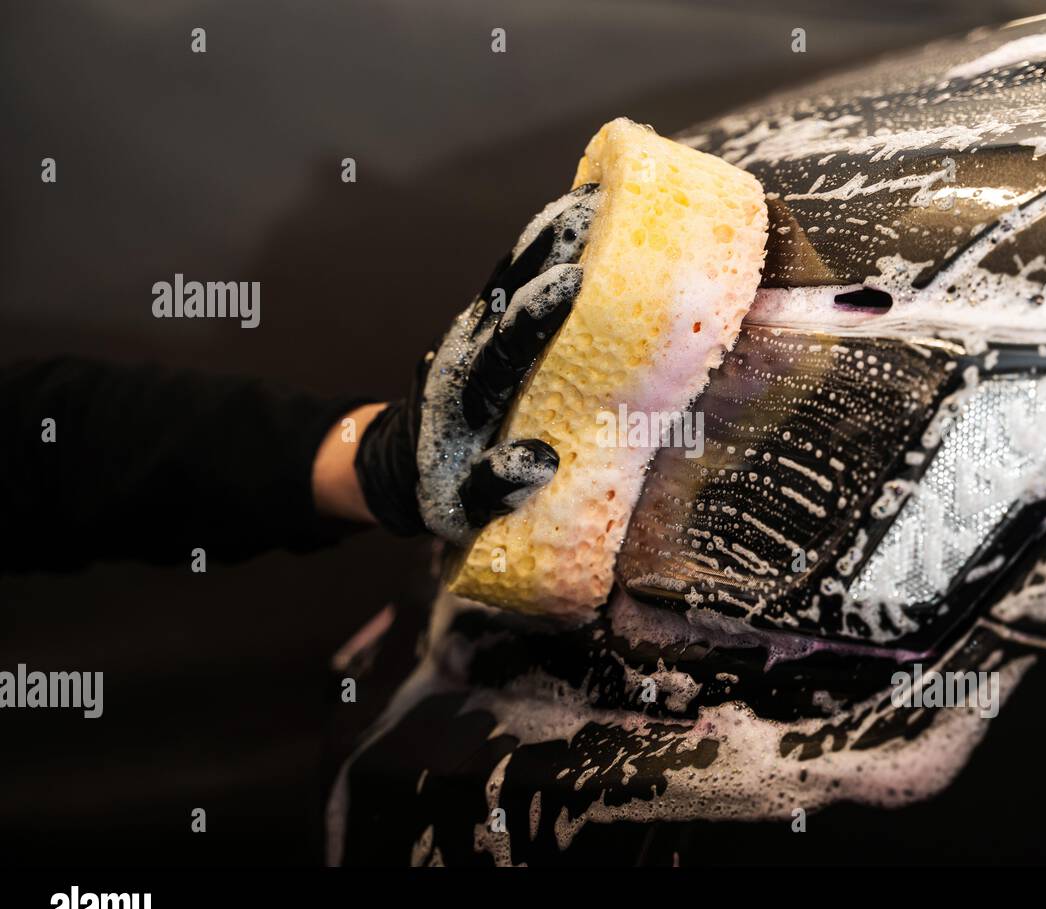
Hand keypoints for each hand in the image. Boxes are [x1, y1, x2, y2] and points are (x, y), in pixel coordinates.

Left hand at [346, 183, 600, 540]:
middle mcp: (467, 354)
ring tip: (589, 199)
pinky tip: (575, 222)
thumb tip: (537, 462)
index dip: (534, 316)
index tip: (568, 283)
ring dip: (547, 240)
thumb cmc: (438, 492)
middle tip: (588, 215)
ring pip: (509, 278)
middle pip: (507, 294)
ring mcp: (474, 335)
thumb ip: (493, 488)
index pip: (503, 349)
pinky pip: (514, 282)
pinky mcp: (485, 330)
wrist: (394, 466)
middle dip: (546, 256)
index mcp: (464, 398)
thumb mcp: (460, 508)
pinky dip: (541, 251)